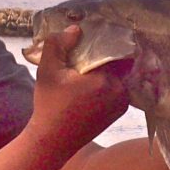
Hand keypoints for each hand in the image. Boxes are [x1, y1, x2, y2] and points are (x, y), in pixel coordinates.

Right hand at [27, 25, 129, 162]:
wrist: (52, 141)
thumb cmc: (49, 104)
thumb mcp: (47, 70)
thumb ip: (58, 44)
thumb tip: (76, 28)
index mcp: (105, 80)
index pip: (115, 49)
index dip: (108, 39)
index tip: (100, 32)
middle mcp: (119, 91)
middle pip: (120, 62)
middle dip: (109, 54)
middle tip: (95, 47)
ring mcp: (121, 103)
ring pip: (121, 75)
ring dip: (110, 68)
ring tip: (93, 62)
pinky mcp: (119, 111)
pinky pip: (119, 88)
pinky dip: (110, 81)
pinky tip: (94, 79)